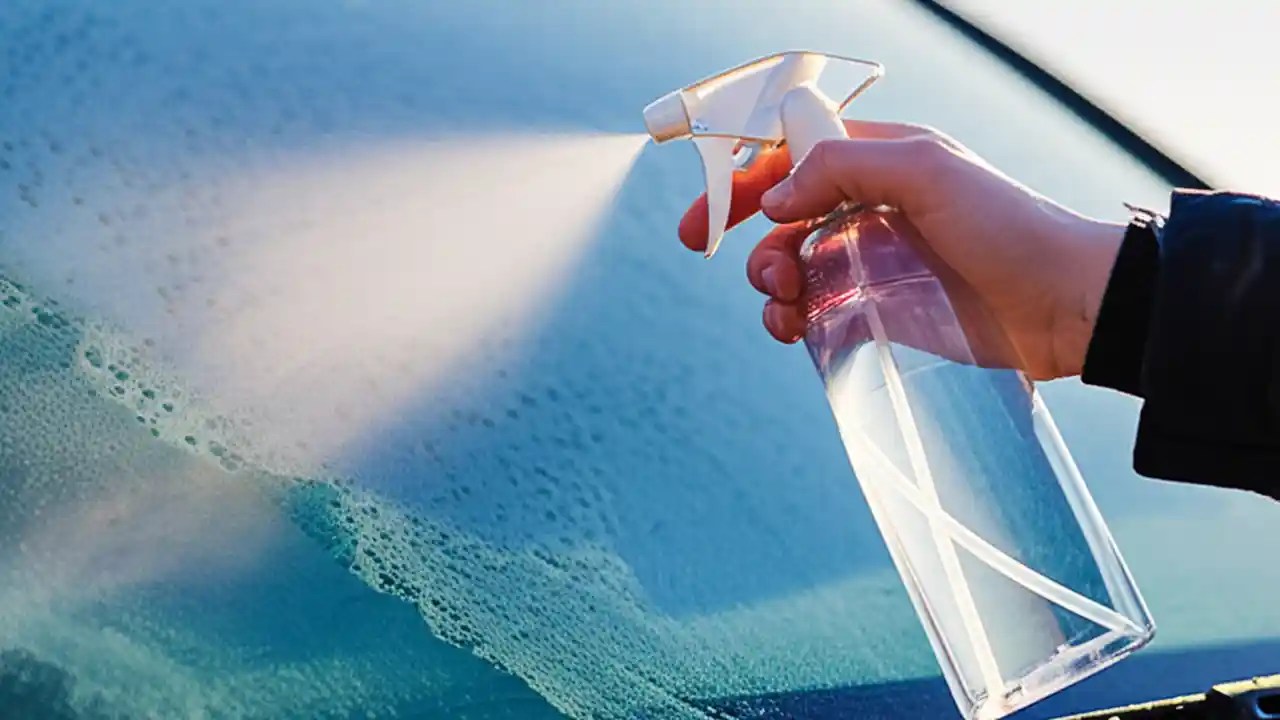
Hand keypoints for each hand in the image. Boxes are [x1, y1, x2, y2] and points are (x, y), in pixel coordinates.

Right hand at [677, 121, 1124, 379]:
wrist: (1066, 307)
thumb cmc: (1009, 227)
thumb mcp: (927, 170)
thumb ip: (844, 166)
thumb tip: (774, 200)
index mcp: (877, 161)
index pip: (789, 155)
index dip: (740, 179)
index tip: (706, 219)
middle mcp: (866, 209)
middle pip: (777, 218)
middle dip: (750, 242)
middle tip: (767, 277)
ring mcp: (868, 264)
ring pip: (788, 269)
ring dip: (768, 286)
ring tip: (785, 305)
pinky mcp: (876, 315)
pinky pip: (811, 315)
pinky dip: (788, 322)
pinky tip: (794, 331)